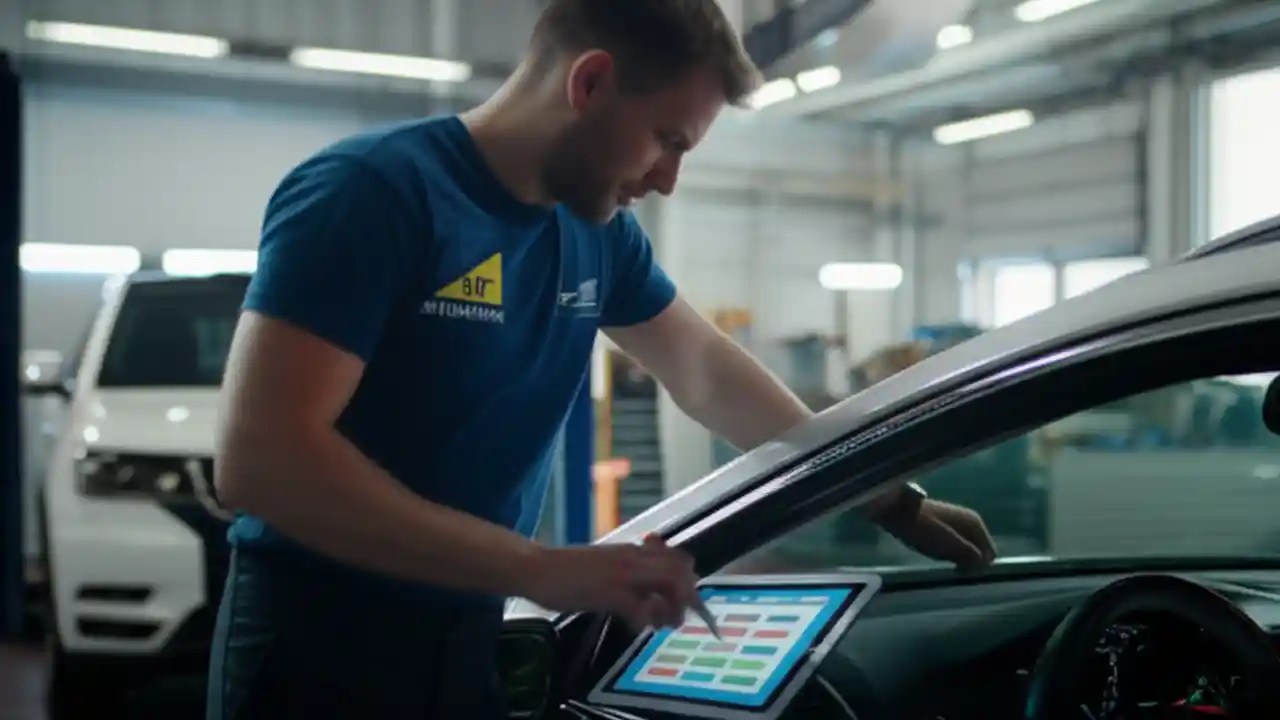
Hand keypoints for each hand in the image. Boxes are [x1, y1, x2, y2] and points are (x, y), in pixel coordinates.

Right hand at [523, 534, 699, 630]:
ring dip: (671, 609)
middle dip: (687, 598)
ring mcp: (622, 574)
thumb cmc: (566, 570)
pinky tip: (635, 628)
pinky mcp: (607, 592)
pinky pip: (640, 607)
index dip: (688, 581)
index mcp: (633, 552)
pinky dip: (645, 620)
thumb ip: (627, 574)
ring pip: (668, 585)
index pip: (677, 559)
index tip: (688, 603)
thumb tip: (647, 594)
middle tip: (676, 619)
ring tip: (660, 625)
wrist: (534, 567)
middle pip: (680, 572)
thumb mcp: (604, 568)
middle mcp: (633, 559)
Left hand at [882, 499, 997, 570]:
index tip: (959, 571)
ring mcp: (959, 522)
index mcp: (976, 525)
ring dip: (956, 558)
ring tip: (938, 556)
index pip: (990, 555)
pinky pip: (954, 546)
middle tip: (948, 566)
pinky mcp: (946, 526)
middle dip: (968, 563)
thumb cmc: (925, 530)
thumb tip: (984, 565)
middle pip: (979, 553)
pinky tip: (933, 550)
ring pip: (966, 550)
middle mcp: (971, 522)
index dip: (978, 567)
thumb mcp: (951, 545)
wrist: (899, 511)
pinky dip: (947, 552)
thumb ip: (972, 556)